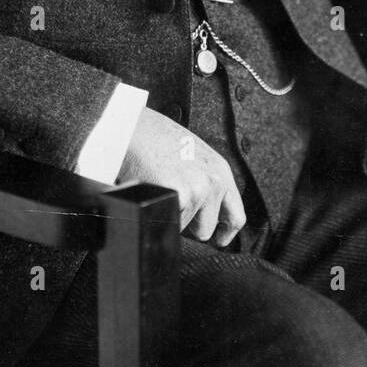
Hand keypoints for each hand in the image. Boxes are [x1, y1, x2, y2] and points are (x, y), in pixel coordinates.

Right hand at [117, 106, 246, 245]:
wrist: (131, 126)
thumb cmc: (154, 139)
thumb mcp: (191, 156)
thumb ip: (204, 181)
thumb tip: (204, 213)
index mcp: (220, 171)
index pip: (236, 217)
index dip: (224, 233)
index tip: (216, 240)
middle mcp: (214, 180)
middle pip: (206, 229)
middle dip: (187, 225)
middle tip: (170, 203)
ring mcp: (198, 189)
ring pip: (185, 230)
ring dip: (171, 218)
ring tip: (159, 191)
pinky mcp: (180, 195)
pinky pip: (169, 224)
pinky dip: (158, 215)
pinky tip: (151, 193)